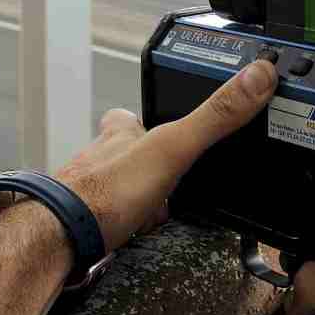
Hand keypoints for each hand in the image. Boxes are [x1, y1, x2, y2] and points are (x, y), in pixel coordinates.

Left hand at [55, 59, 277, 251]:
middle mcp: (101, 158)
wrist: (59, 237)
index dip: (148, 119)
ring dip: (139, 200)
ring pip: (119, 190)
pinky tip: (132, 236)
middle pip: (127, 156)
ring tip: (157, 213)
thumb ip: (215, 117)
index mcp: (122, 133)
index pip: (134, 115)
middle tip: (170, 182)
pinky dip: (125, 228)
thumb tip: (256, 77)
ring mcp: (90, 191)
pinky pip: (112, 222)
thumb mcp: (173, 149)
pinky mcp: (86, 223)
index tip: (167, 123)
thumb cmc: (105, 193)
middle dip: (149, 169)